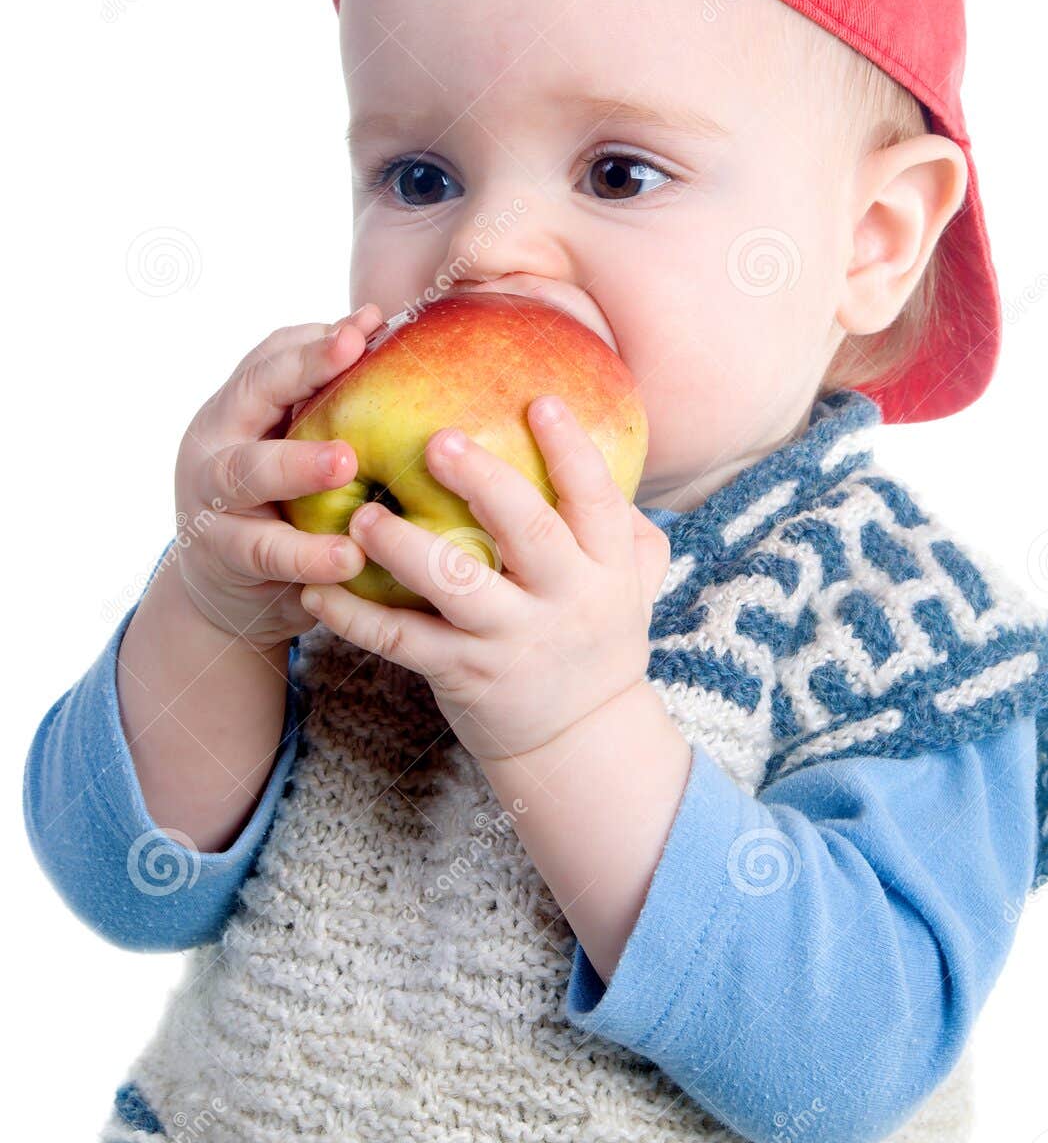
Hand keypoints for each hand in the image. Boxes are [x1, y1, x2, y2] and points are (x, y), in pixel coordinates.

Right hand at [170, 304, 383, 651]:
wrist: (226, 588)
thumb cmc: (282, 501)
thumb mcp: (294, 445)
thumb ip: (327, 399)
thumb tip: (382, 327)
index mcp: (240, 406)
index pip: (274, 356)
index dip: (319, 337)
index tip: (370, 323)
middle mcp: (217, 440)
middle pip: (255, 391)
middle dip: (304, 368)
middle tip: (353, 350)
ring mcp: (212, 496)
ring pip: (248, 472)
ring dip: (298, 463)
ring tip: (347, 462)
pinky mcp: (223, 553)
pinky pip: (267, 550)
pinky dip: (307, 553)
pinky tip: (349, 556)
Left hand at [299, 395, 672, 759]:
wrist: (579, 743)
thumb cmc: (596, 640)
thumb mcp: (633, 585)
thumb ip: (628, 524)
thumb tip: (615, 445)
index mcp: (607, 569)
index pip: (597, 500)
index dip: (570, 450)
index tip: (538, 400)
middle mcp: (565, 600)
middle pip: (530, 531)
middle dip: (485, 483)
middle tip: (437, 440)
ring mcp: (512, 640)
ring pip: (455, 586)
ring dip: (404, 547)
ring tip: (364, 514)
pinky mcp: (464, 675)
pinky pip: (402, 641)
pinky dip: (356, 616)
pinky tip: (319, 592)